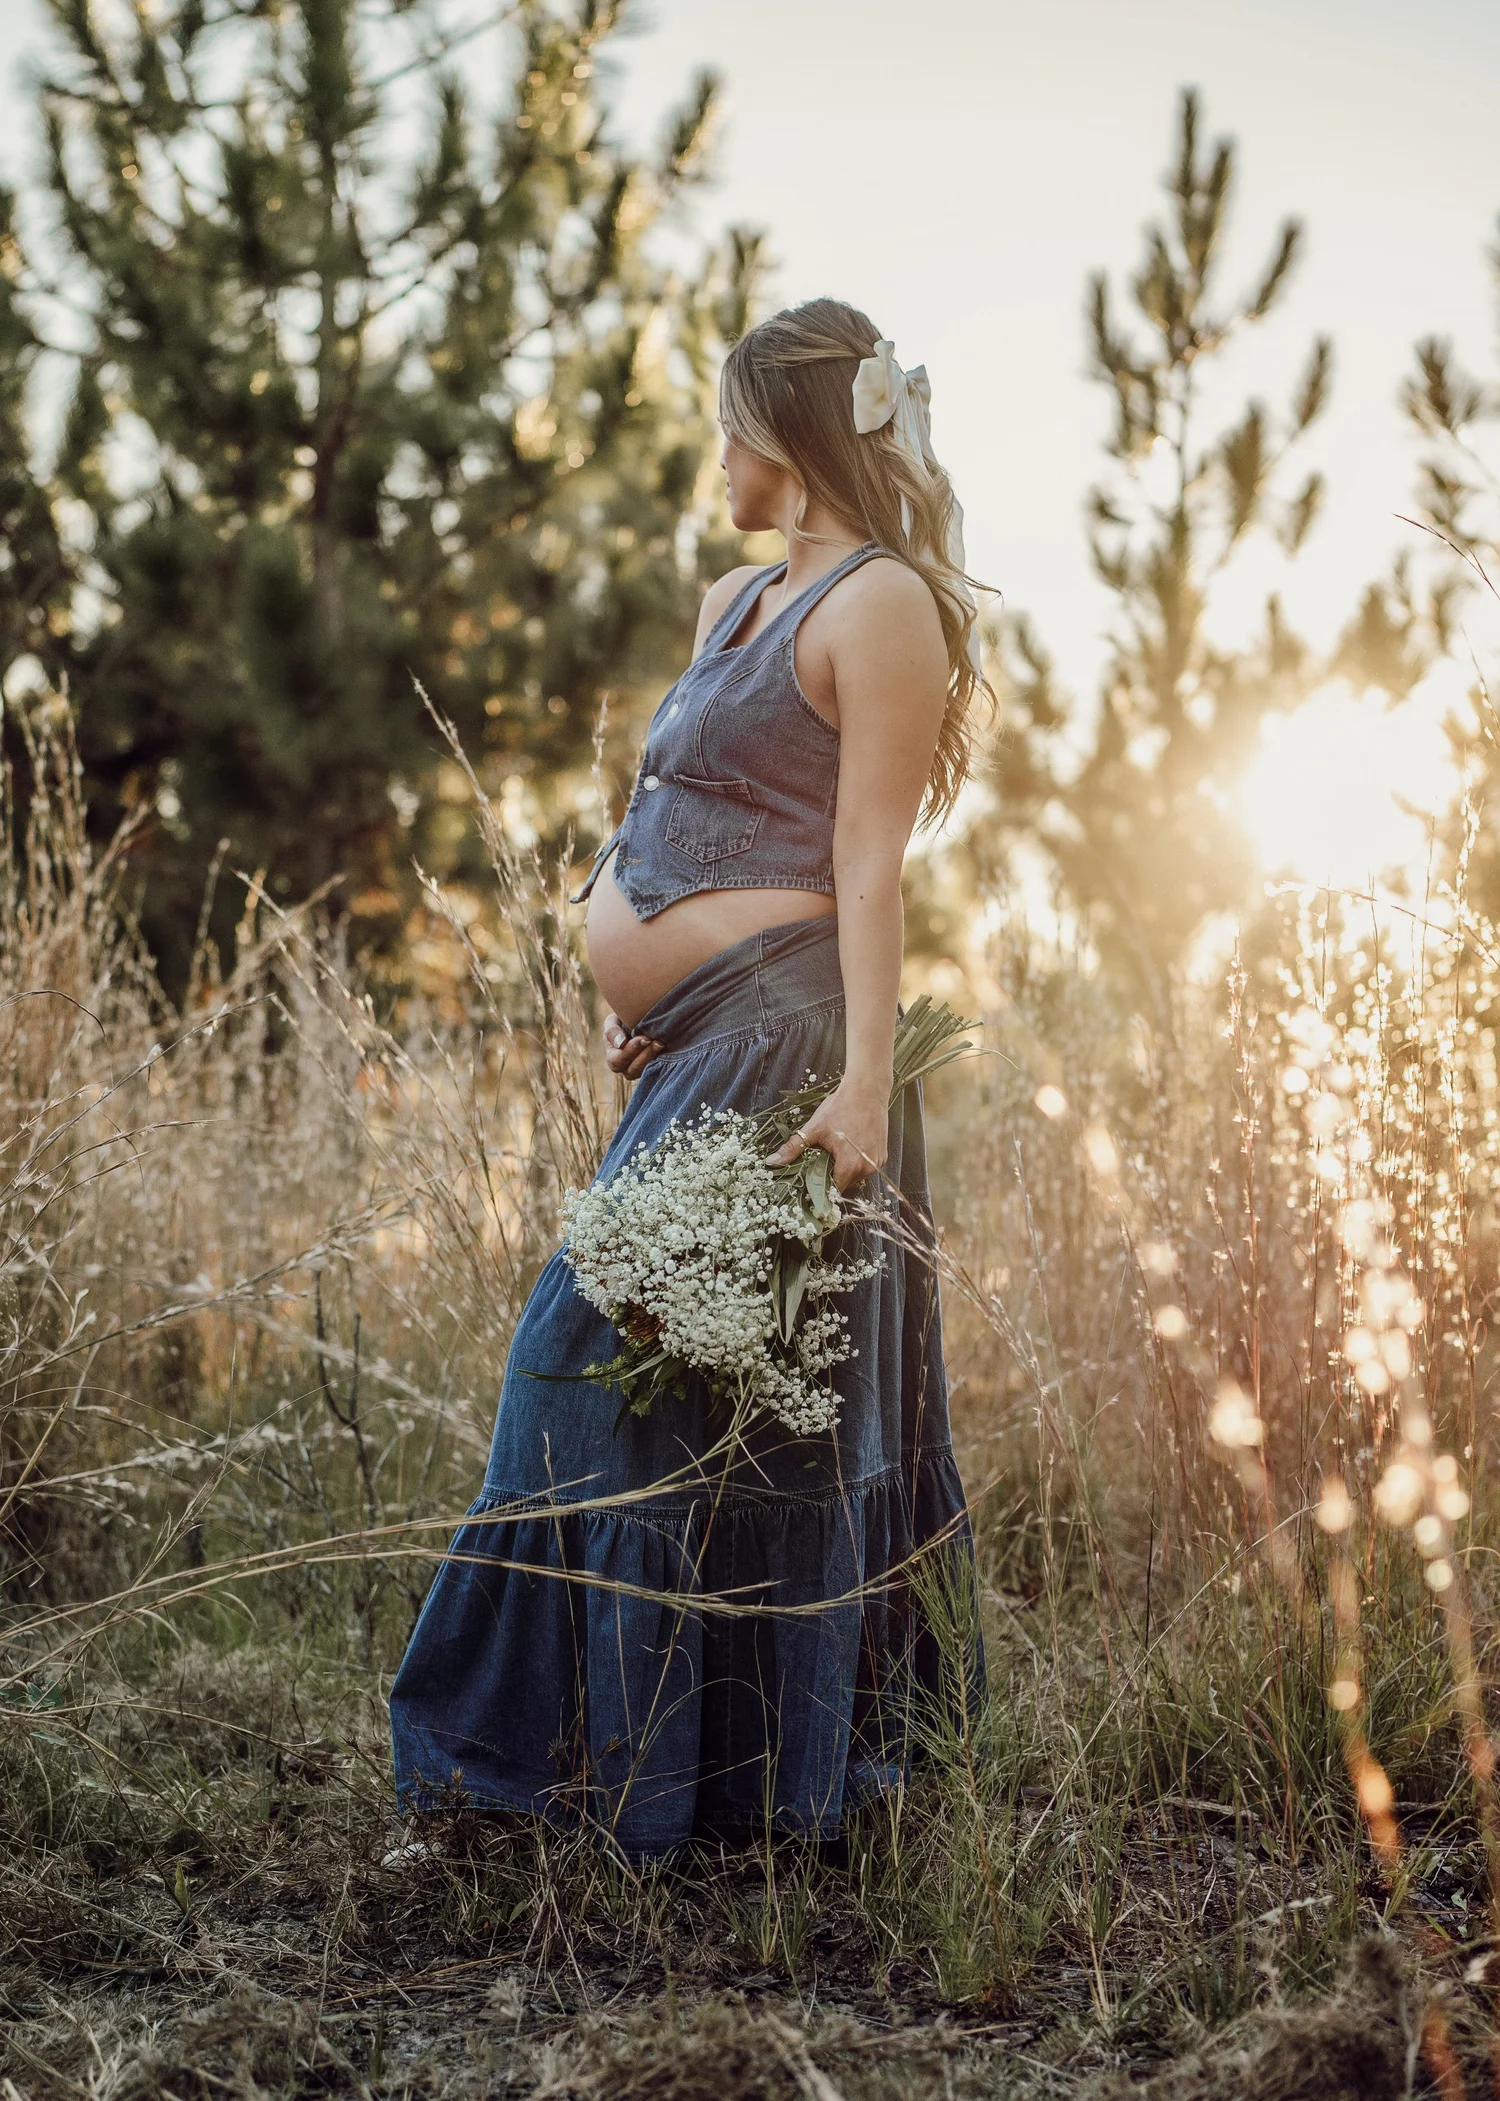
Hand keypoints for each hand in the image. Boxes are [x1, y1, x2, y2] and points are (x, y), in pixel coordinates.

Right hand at [603, 1013, 660, 1079]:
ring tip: (662, 1044)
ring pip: (646, 1071)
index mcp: (613, 1059)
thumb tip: (620, 1043)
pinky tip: (667, 1049)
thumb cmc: (620, 1021)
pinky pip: (656, 1070)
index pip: (618, 1060)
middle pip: (633, 1069)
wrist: (636, 1020)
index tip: (645, 1039)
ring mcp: (640, 1071)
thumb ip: (612, 1031)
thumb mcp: (612, 1022)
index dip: (632, 1050)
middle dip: (646, 1055)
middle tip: (657, 1042)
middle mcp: (625, 1069)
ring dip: (654, 1057)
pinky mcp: (653, 1069)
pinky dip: (662, 1060)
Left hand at [768, 1075, 888, 1190]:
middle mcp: (866, 1168)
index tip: (810, 1182)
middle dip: (831, 1176)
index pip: (833, 1191)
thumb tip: (772, 1161)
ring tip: (835, 1150)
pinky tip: (848, 1146)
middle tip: (821, 1160)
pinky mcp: (882, 1156)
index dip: (820, 1188)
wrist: (868, 1089)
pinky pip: (865, 1166)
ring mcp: (877, 1162)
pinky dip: (856, 1161)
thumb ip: (794, 1148)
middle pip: (844, 1184)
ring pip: (856, 1176)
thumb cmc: (841, 1106)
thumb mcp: (814, 1128)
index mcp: (850, 1165)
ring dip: (844, 1169)